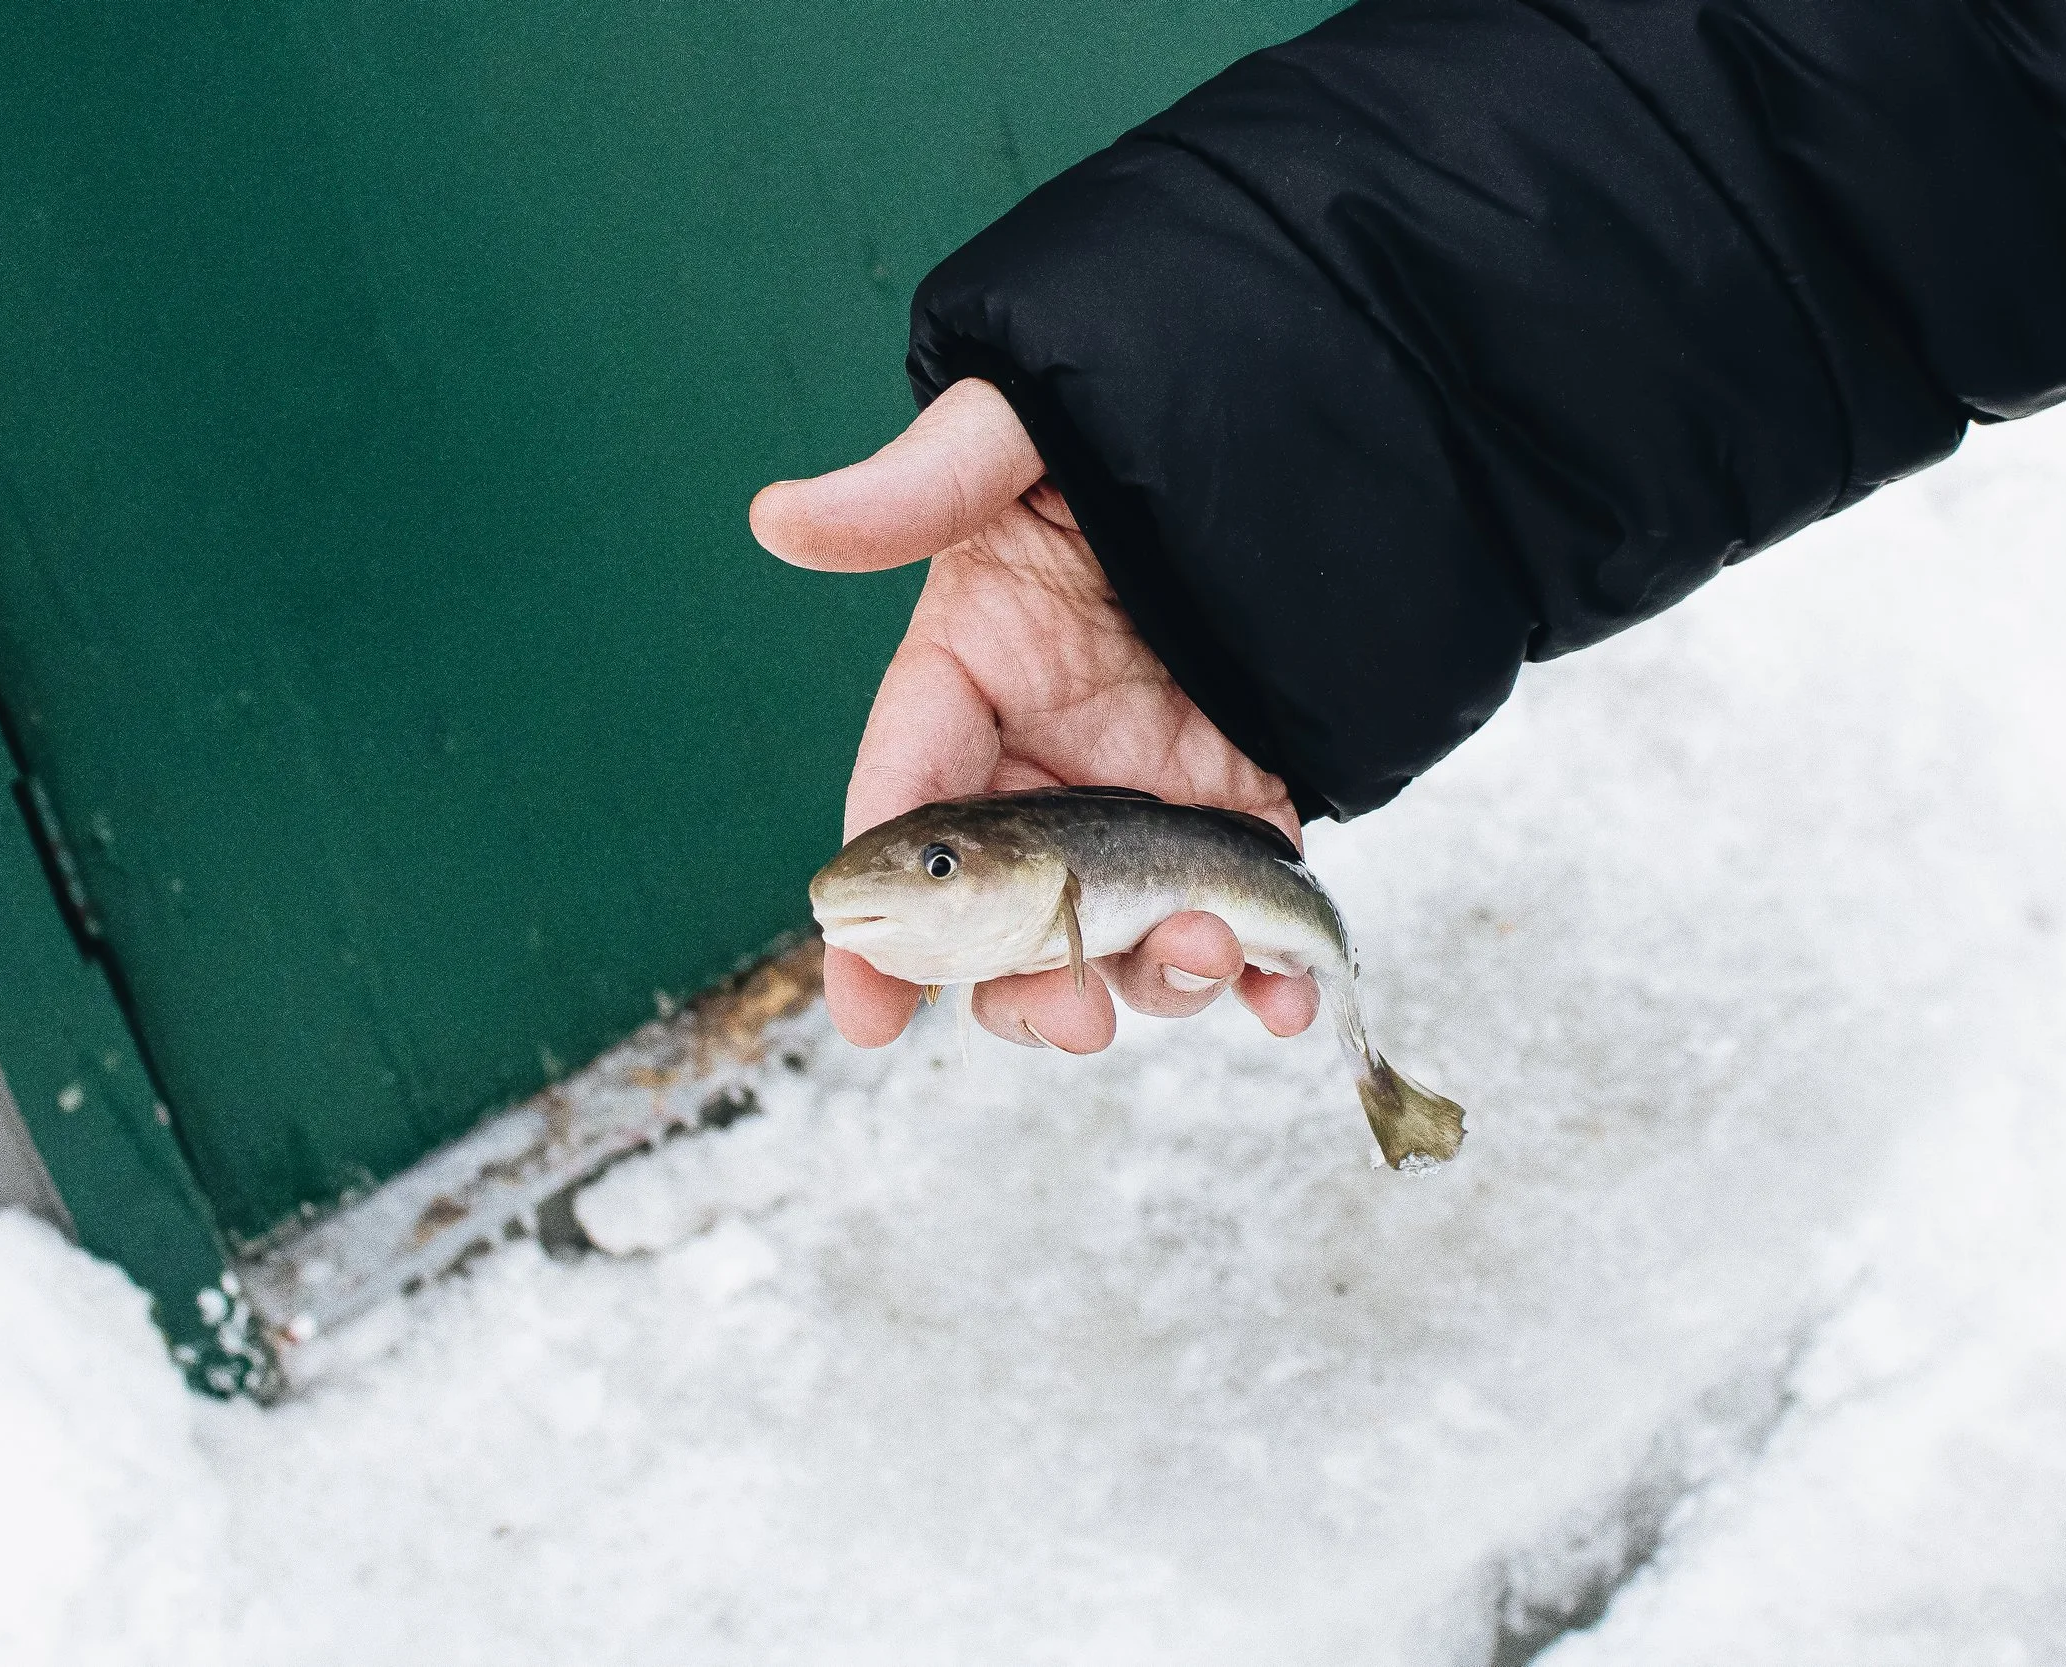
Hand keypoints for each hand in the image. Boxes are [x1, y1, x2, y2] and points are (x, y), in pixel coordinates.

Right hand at [750, 379, 1319, 1052]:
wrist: (1274, 422)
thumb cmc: (1116, 421)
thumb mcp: (1006, 444)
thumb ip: (908, 493)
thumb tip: (776, 519)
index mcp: (965, 692)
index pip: (901, 826)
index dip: (872, 933)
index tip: (863, 1011)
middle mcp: (1044, 770)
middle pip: (1005, 929)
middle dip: (1026, 994)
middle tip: (1067, 1016)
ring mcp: (1146, 804)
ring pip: (1124, 947)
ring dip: (1156, 988)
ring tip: (1206, 957)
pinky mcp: (1246, 815)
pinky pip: (1243, 925)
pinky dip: (1265, 981)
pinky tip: (1289, 1002)